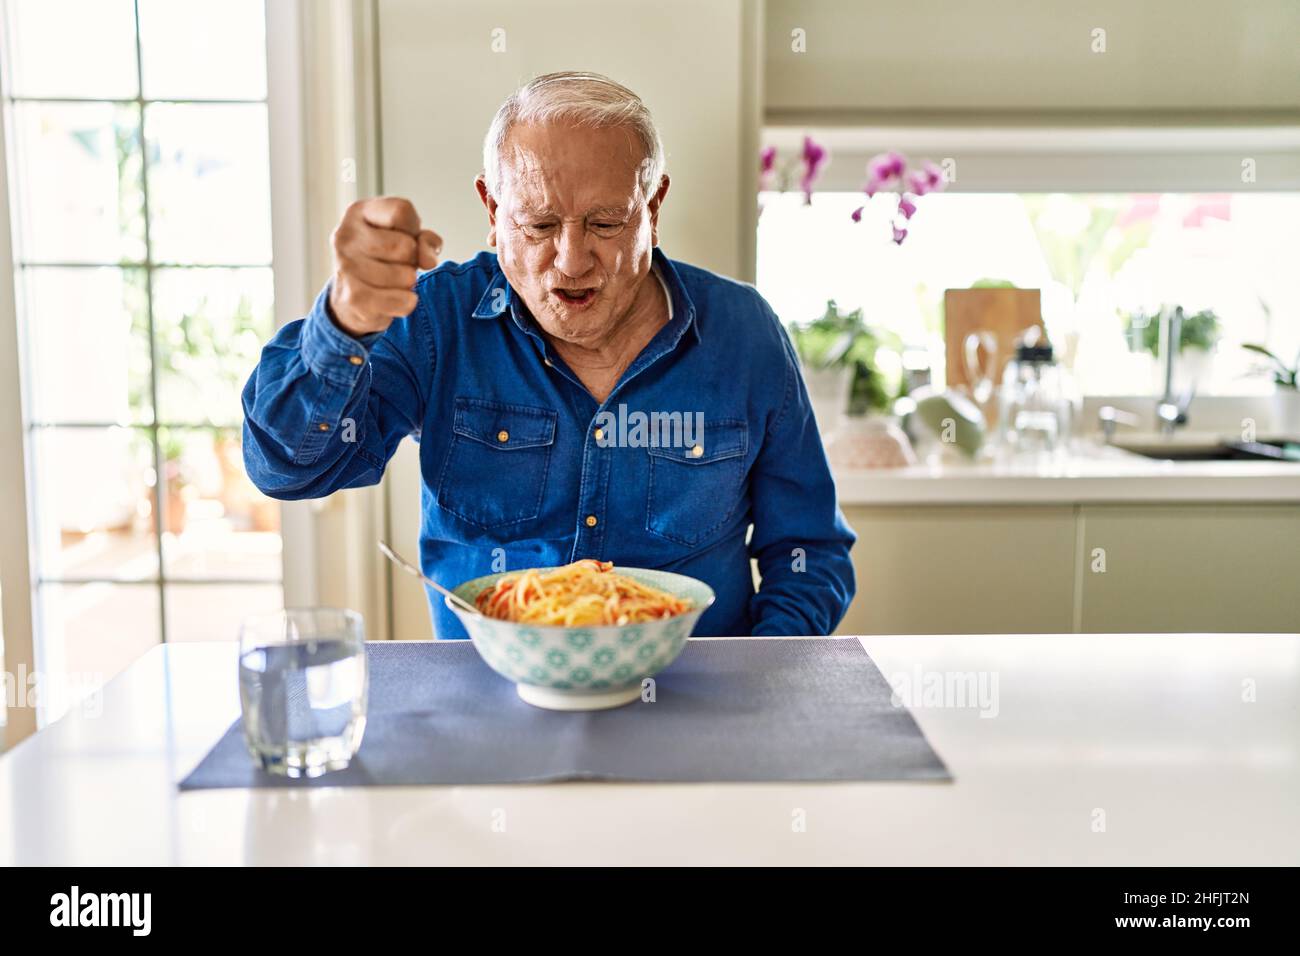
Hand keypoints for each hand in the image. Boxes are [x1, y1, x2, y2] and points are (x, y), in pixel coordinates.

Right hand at [327, 196, 441, 336]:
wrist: (353, 297)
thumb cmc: (383, 259)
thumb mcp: (407, 238)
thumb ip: (425, 241)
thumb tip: (428, 260)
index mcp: (359, 212)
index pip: (402, 212)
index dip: (414, 228)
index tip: (405, 237)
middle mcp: (347, 236)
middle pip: (405, 246)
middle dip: (412, 260)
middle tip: (399, 263)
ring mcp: (346, 266)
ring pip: (405, 277)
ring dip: (408, 283)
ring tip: (393, 281)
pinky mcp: (352, 297)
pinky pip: (400, 301)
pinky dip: (406, 302)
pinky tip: (396, 298)